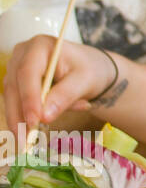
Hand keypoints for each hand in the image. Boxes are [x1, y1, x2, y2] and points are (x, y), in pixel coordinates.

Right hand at [2, 36, 117, 132]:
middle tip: (26, 140)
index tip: (34, 121)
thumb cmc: (90, 70)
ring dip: (20, 120)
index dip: (29, 98)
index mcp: (40, 46)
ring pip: (11, 98)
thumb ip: (65, 96)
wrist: (91, 70)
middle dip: (19, 115)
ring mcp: (16, 69)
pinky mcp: (17, 84)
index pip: (28, 73)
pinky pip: (17, 103)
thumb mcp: (85, 81)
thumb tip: (44, 117)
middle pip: (14, 87)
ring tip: (30, 141)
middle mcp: (22, 55)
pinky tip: (39, 129)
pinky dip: (27, 118)